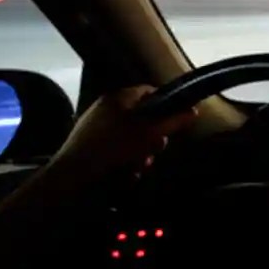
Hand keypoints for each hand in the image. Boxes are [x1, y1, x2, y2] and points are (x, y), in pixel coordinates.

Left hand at [52, 85, 195, 177]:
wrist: (73, 177)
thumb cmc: (114, 148)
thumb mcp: (149, 134)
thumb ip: (173, 121)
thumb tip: (194, 111)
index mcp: (118, 98)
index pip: (149, 91)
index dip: (167, 103)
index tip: (176, 121)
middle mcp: (106, 110)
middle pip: (143, 119)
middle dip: (153, 138)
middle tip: (155, 150)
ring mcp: (96, 129)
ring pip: (131, 140)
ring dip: (140, 155)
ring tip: (138, 167)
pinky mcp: (90, 149)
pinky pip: (117, 152)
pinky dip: (124, 163)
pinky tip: (125, 175)